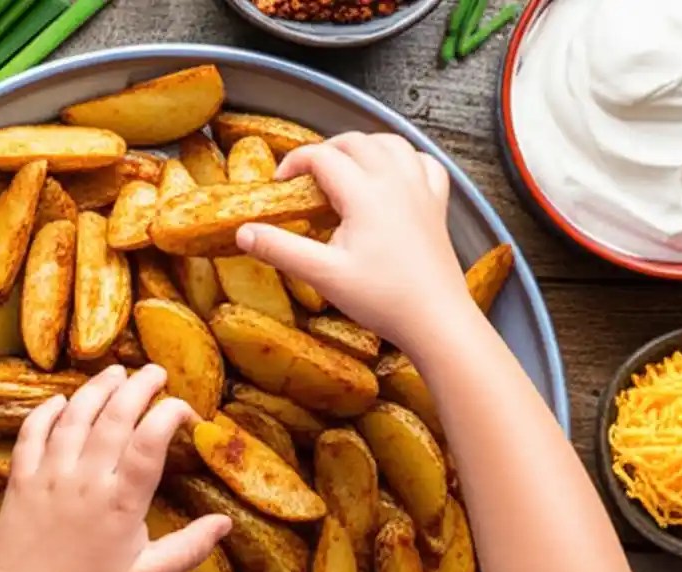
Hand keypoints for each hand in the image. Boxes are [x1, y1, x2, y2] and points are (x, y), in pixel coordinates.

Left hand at [0, 365, 231, 571]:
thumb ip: (188, 548)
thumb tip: (226, 523)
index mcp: (120, 503)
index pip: (149, 443)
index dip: (169, 415)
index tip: (184, 410)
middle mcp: (85, 481)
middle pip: (115, 417)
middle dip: (139, 386)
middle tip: (156, 372)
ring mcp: (50, 474)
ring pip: (75, 416)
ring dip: (98, 388)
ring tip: (117, 372)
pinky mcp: (21, 475)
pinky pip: (32, 431)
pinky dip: (48, 410)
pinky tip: (63, 400)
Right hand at [235, 132, 474, 348]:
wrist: (435, 319)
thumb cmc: (382, 299)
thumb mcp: (322, 275)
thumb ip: (280, 249)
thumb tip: (244, 232)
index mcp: (365, 193)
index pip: (322, 156)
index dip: (294, 163)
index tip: (280, 184)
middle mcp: (395, 181)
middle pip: (355, 142)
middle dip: (325, 150)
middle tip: (306, 176)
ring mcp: (421, 189)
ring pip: (392, 142)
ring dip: (363, 146)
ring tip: (344, 167)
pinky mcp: (437, 204)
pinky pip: (423, 162)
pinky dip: (404, 158)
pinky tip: (393, 174)